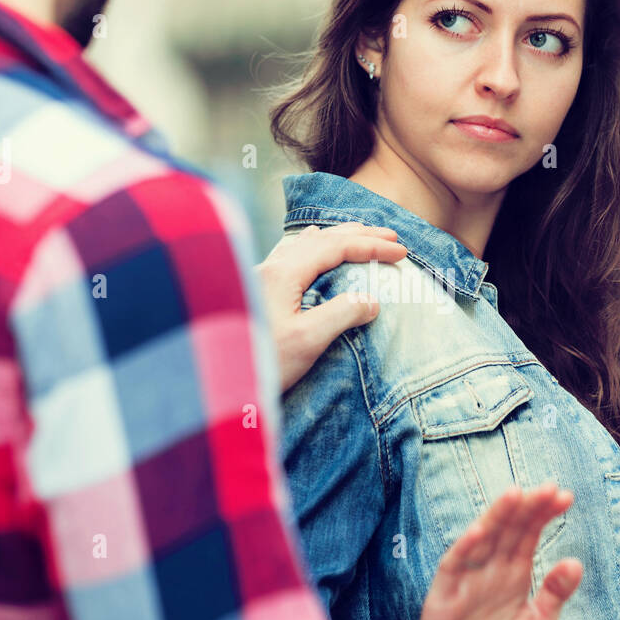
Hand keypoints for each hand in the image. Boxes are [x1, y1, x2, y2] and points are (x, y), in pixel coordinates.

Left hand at [255, 221, 406, 391]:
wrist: (218, 384)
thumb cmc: (261, 363)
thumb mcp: (308, 341)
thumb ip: (343, 314)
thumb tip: (371, 301)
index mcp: (284, 273)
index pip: (336, 247)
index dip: (371, 246)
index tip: (401, 252)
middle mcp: (271, 267)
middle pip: (322, 238)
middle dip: (359, 235)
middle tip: (391, 236)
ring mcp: (261, 277)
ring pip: (305, 244)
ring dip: (337, 238)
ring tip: (359, 236)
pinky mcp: (257, 290)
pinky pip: (291, 254)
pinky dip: (313, 246)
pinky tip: (310, 247)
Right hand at [403, 484, 583, 619]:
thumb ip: (553, 596)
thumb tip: (575, 561)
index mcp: (514, 576)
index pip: (529, 536)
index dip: (544, 514)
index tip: (566, 496)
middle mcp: (490, 571)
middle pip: (510, 531)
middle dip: (528, 509)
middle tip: (549, 488)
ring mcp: (466, 581)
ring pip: (483, 540)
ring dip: (498, 517)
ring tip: (516, 494)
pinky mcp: (444, 596)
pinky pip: (454, 566)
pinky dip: (465, 548)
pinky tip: (480, 531)